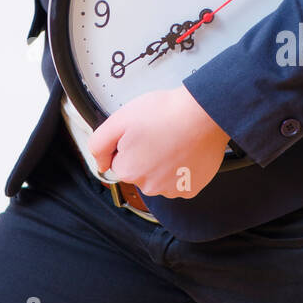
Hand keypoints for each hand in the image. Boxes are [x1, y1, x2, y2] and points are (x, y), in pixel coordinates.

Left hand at [88, 84, 231, 199]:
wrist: (203, 114)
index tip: (140, 132)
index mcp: (129, 171)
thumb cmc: (165, 113)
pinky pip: (179, 180)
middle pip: (139, 171)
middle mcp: (150, 187)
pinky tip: (184, 151)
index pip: (119, 161)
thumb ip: (99, 144)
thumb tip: (100, 163)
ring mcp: (173, 189)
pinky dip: (181, 168)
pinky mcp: (191, 188)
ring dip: (162, 163)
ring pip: (158, 177)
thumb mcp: (119, 119)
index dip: (127, 144)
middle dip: (144, 155)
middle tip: (157, 134)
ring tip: (172, 140)